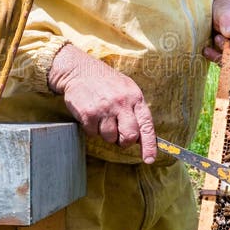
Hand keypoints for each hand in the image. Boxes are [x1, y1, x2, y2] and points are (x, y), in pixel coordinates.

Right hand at [48, 44, 157, 163]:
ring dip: (106, 133)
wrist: (79, 70)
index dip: (149, 145)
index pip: (146, 125)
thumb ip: (135, 110)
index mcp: (135, 97)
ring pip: (110, 138)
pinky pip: (94, 134)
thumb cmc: (105, 82)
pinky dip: (92, 129)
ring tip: (102, 117)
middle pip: (129, 137)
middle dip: (124, 142)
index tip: (149, 159)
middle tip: (119, 136)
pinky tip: (92, 115)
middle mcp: (121, 103)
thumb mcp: (127, 89)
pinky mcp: (89, 114)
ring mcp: (105, 109)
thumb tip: (141, 136)